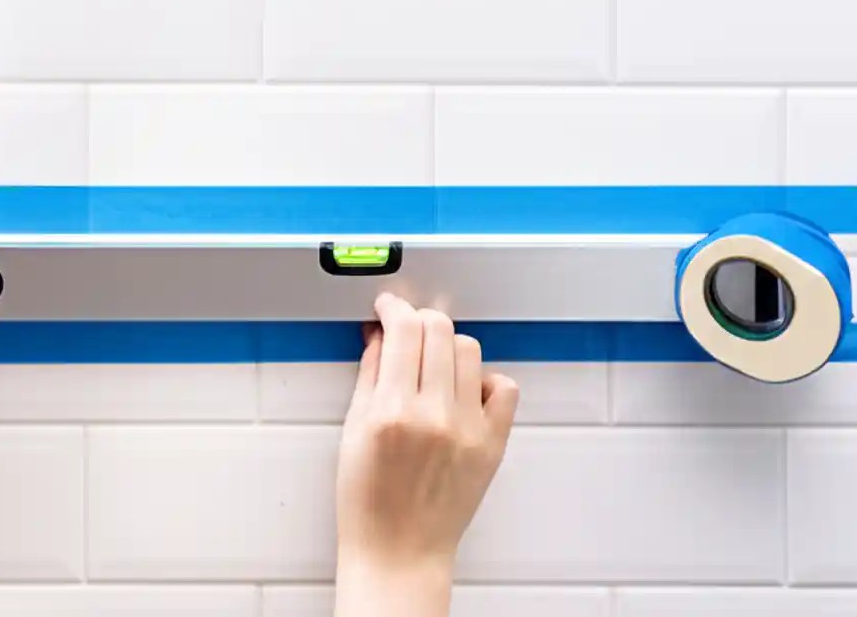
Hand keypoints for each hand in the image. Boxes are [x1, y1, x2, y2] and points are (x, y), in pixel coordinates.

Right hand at [334, 293, 518, 616]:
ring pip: (470, 349)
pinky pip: (504, 386)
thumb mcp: (352, 432)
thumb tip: (381, 334)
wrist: (399, 549)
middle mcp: (433, 416)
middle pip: (438, 330)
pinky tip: (465, 391)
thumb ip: (370, 375)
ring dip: (448, 346)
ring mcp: (468, 429)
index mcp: (390, 411)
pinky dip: (485, 379)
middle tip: (407, 331)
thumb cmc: (369, 502)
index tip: (389, 308)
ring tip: (433, 365)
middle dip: (418, 320)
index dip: (394, 307)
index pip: (403, 329)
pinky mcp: (494, 443)